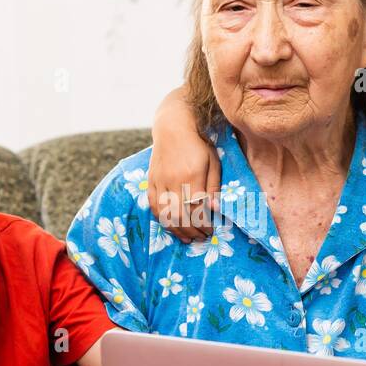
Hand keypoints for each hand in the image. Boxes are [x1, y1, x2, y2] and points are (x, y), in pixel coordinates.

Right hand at [147, 128, 220, 243]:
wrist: (173, 128)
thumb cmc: (198, 145)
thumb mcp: (213, 162)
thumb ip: (213, 187)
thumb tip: (214, 209)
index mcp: (192, 176)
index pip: (197, 209)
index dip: (203, 224)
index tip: (210, 230)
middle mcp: (173, 181)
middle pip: (180, 216)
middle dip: (191, 231)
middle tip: (201, 237)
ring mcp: (159, 182)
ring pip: (165, 214)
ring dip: (176, 230)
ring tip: (187, 237)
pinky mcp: (151, 181)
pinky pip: (153, 205)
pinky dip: (162, 219)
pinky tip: (171, 226)